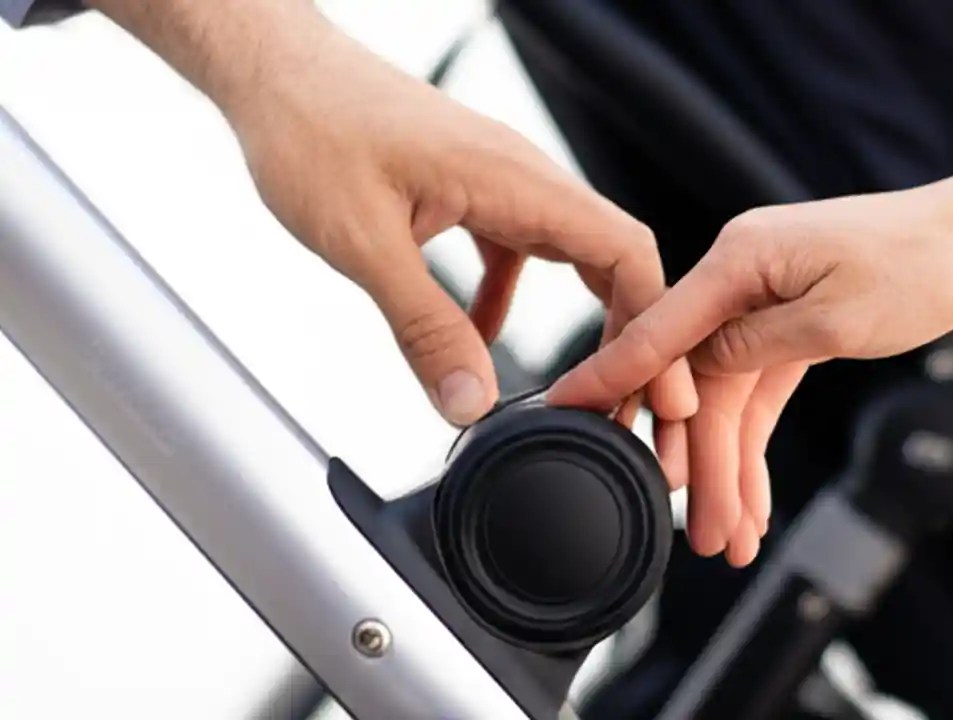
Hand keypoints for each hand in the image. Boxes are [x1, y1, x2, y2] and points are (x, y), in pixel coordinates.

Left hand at [215, 13, 695, 428]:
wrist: (273, 72)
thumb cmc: (311, 130)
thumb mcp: (364, 244)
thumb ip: (423, 327)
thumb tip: (469, 402)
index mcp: (516, 180)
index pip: (624, 252)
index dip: (648, 324)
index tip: (644, 385)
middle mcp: (522, 176)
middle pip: (613, 257)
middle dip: (625, 332)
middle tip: (617, 402)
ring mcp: (498, 179)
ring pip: (569, 253)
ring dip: (578, 316)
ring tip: (571, 383)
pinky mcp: (468, 185)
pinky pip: (517, 246)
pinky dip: (510, 296)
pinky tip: (479, 336)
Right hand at [551, 176, 952, 565]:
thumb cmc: (922, 265)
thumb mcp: (835, 319)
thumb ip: (752, 348)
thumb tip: (695, 375)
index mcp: (739, 259)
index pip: (661, 330)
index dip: (611, 375)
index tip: (562, 409)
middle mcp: (744, 278)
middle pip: (699, 383)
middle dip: (699, 463)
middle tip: (698, 533)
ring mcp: (769, 301)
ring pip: (730, 398)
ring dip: (731, 467)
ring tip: (730, 536)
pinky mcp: (796, 323)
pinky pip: (761, 391)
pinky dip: (757, 441)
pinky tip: (752, 494)